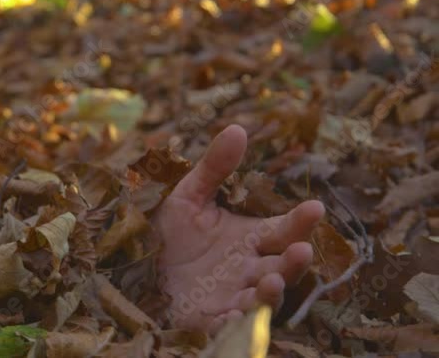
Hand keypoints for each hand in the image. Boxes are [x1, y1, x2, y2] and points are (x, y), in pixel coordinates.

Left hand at [153, 124, 324, 333]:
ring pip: (264, 297)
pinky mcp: (212, 319)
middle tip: (302, 249)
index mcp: (249, 238)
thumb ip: (215, 168)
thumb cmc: (169, 233)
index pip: (283, 229)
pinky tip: (239, 313)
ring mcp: (234, 296)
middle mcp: (249, 268)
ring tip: (273, 280)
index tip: (316, 206)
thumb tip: (237, 128)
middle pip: (281, 266)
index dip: (300, 221)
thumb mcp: (188, 196)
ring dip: (272, 291)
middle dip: (294, 260)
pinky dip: (238, 320)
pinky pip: (230, 323)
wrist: (136, 269)